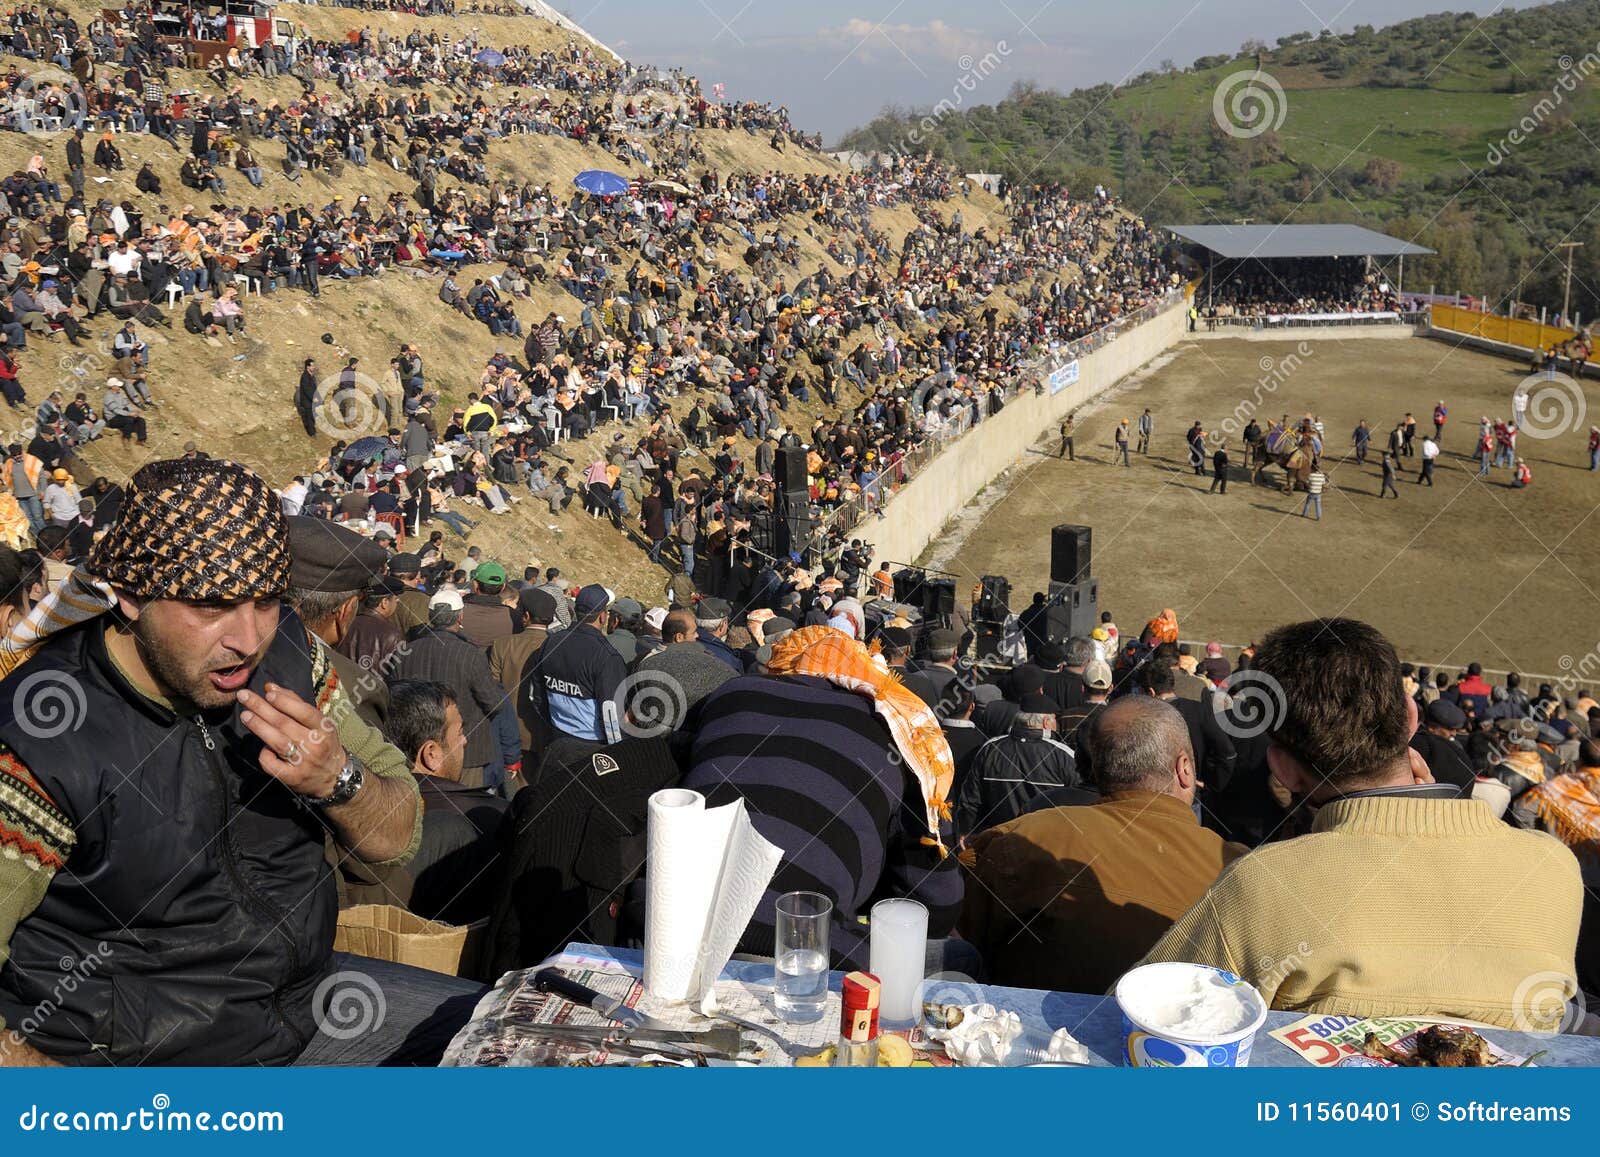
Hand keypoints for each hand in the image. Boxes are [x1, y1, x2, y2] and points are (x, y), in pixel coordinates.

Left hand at [238, 682, 342, 798]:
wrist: (333, 776)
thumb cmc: (323, 743)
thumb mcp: (318, 722)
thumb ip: (295, 704)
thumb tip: (270, 688)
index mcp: (325, 729)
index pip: (305, 713)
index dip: (286, 703)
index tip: (268, 694)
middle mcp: (316, 745)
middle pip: (285, 725)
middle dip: (262, 709)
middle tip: (244, 697)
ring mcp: (304, 763)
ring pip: (278, 742)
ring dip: (259, 727)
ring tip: (245, 715)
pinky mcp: (293, 778)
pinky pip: (273, 765)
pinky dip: (265, 755)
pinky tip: (261, 747)